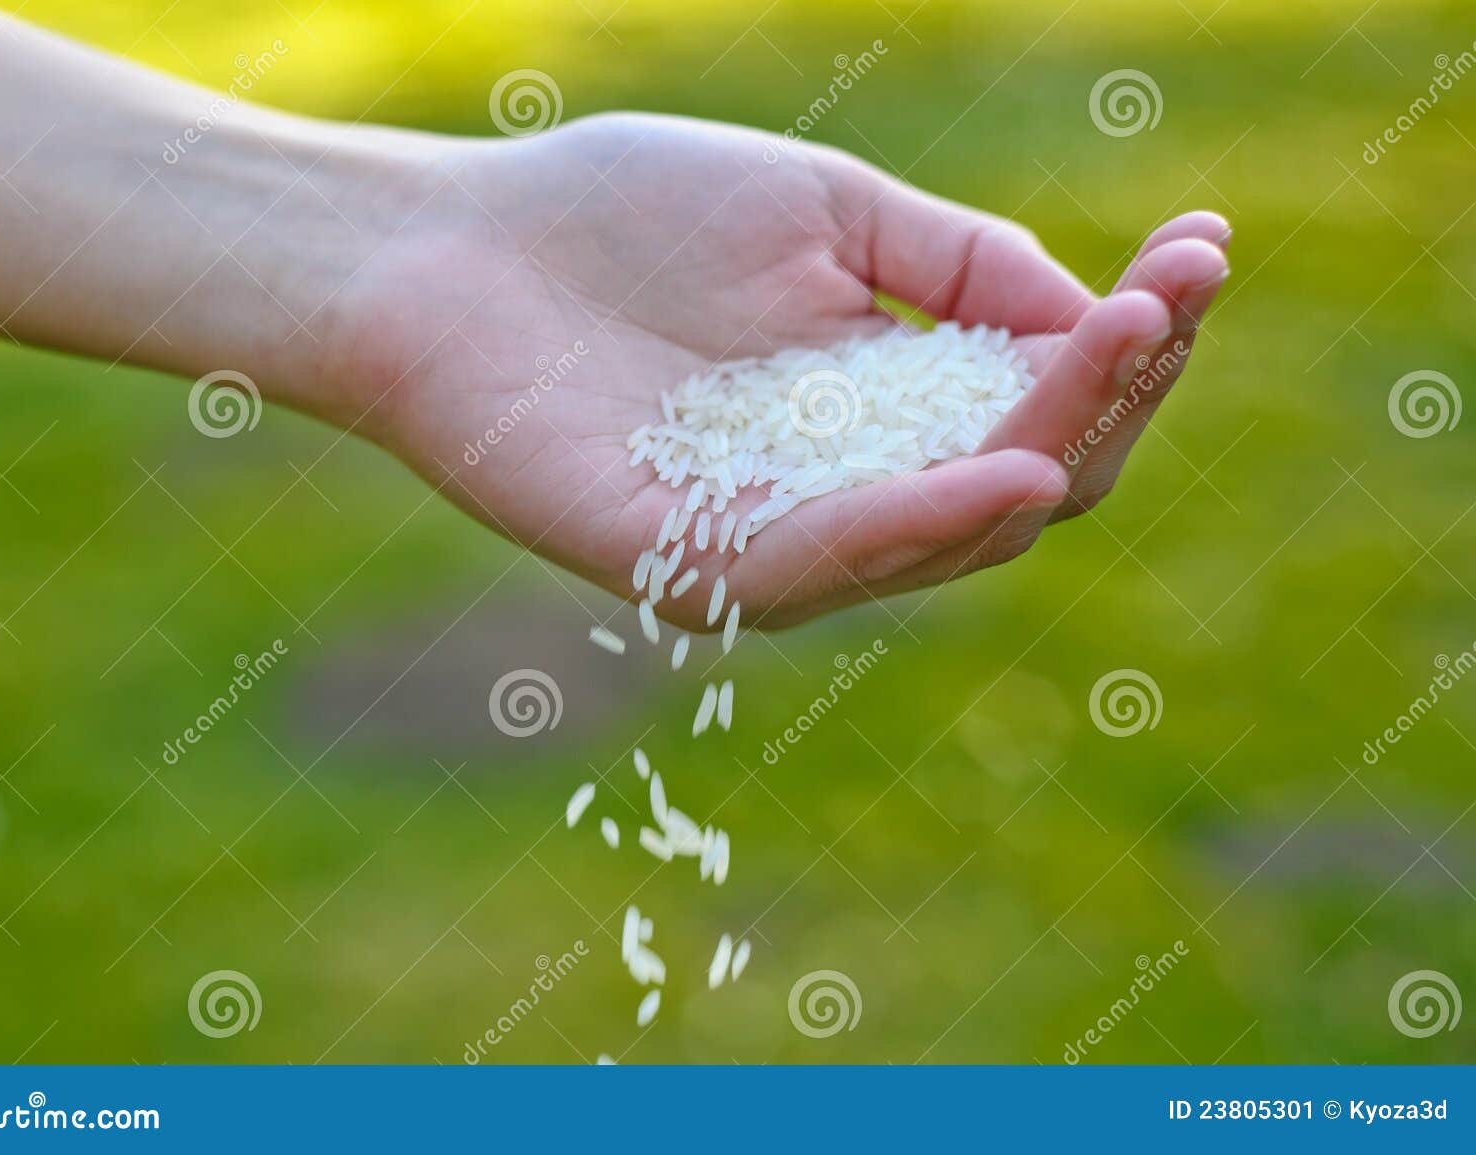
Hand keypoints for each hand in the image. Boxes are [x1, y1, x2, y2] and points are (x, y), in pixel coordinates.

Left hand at [324, 113, 1229, 628]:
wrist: (449, 245)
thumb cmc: (622, 214)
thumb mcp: (826, 212)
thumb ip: (955, 265)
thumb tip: (1096, 308)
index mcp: (880, 407)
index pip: (1035, 404)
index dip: (1129, 342)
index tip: (1204, 251)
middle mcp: (840, 488)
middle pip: (1016, 479)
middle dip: (1110, 394)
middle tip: (1171, 300)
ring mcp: (768, 538)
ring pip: (944, 536)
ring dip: (1047, 451)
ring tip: (1123, 360)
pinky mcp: (687, 568)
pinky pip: (825, 567)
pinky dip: (923, 525)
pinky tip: (1010, 471)